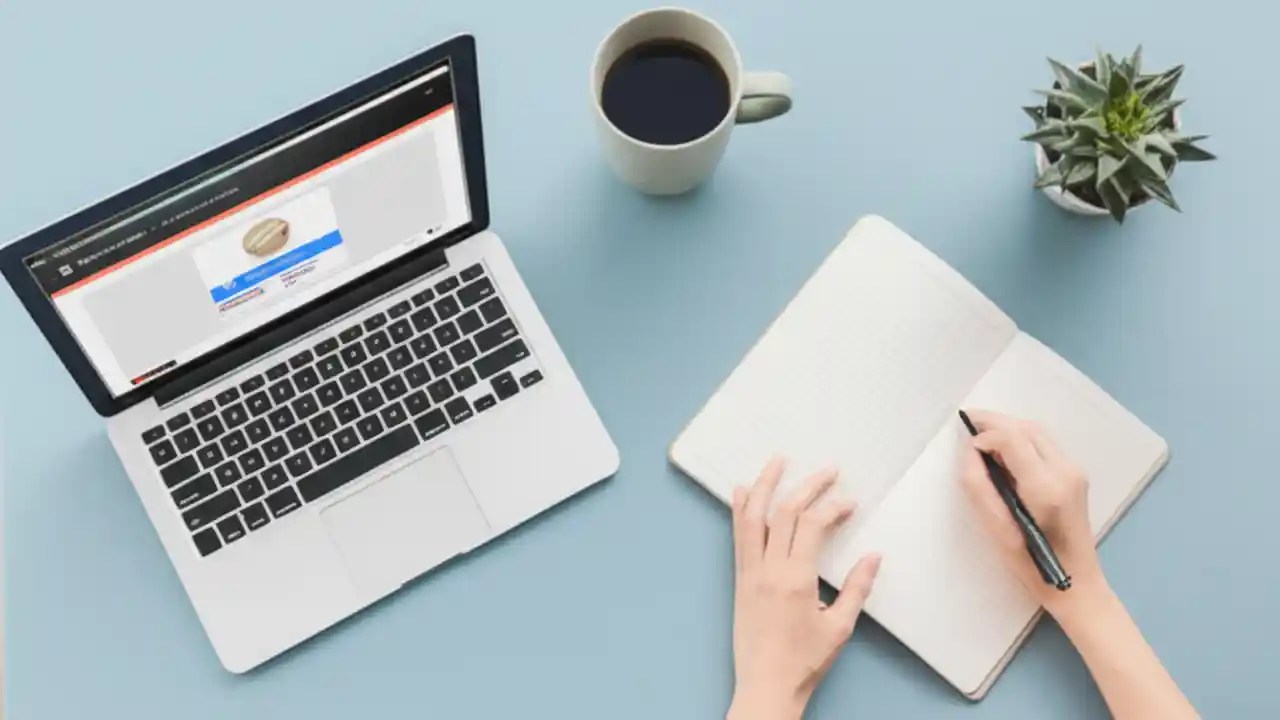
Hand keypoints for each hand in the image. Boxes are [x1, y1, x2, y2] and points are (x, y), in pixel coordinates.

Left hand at [727, 458, 881, 719]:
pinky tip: (740, 491)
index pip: (812, 526)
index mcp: (795, 580)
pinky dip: (740, 510)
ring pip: (752, 517)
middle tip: (828, 469)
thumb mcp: (840, 627)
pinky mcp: (739, 579)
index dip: (832, 507)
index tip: (850, 502)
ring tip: (776, 461)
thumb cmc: (805, 662)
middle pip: (785, 513)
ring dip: (764, 485)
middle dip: (807, 486)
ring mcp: (749, 572)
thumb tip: (874, 556)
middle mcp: (768, 569)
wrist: (766, 686)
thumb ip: (856, 588)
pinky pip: (737, 536)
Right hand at [958, 410, 1106, 615]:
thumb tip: (971, 452)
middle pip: (1027, 427)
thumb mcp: (995, 529)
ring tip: (983, 435)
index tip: (968, 447)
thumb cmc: (1031, 565)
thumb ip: (979, 486)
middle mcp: (1065, 471)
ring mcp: (1075, 471)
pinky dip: (1022, 439)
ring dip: (1009, 428)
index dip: (986, 433)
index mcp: (1045, 486)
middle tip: (968, 423)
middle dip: (996, 422)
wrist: (1076, 583)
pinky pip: (1045, 444)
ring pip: (1038, 432)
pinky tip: (1005, 451)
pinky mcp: (1076, 476)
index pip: (1012, 437)